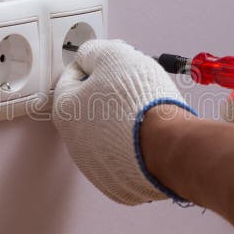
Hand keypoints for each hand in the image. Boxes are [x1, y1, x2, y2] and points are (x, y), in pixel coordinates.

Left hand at [52, 39, 195, 204]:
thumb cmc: (139, 103)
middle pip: (88, 107)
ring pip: (106, 132)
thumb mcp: (114, 56)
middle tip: (131, 84)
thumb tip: (90, 56)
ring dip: (120, 119)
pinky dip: (131, 143)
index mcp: (65, 109)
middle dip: (108, 93)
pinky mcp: (116, 181)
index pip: (72, 77)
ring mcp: (94, 164)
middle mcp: (73, 141)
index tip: (111, 63)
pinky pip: (121, 154)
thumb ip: (95, 51)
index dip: (94, 65)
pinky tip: (148, 133)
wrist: (167, 144)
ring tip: (144, 110)